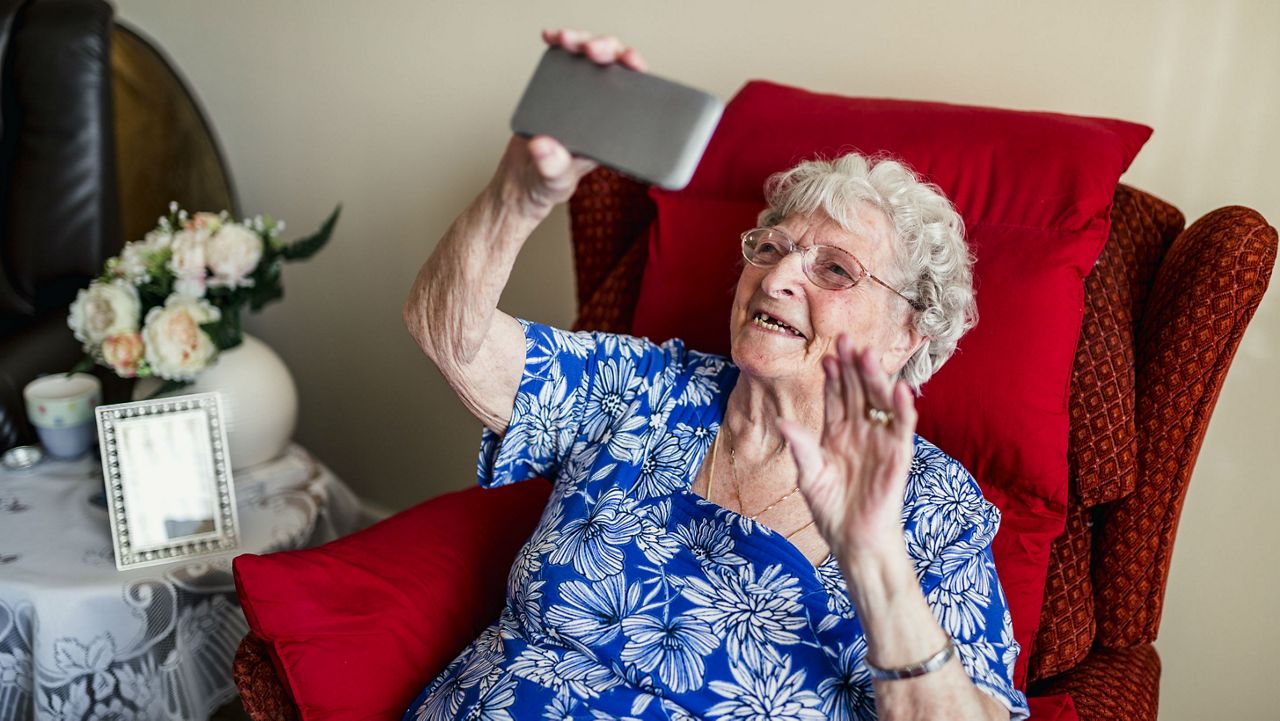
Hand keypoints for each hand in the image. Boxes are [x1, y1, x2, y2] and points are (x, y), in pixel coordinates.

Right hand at [489, 29, 648, 218]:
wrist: (521, 181)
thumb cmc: (549, 183)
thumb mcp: (554, 181)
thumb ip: (552, 167)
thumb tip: (544, 145)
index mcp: (613, 128)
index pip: (635, 92)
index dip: (635, 71)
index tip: (628, 60)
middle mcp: (601, 108)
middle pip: (614, 66)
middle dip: (606, 49)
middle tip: (591, 49)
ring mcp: (579, 97)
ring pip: (591, 58)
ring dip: (582, 41)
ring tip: (566, 39)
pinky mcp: (557, 90)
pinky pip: (564, 61)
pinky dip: (559, 45)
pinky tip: (553, 39)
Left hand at [778, 335, 917, 565]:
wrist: (853, 539)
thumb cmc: (831, 509)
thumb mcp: (809, 476)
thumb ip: (801, 448)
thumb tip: (782, 422)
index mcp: (837, 434)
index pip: (836, 398)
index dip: (832, 377)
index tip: (826, 357)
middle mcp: (860, 431)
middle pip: (857, 391)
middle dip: (852, 366)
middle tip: (845, 339)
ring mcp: (880, 441)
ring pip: (879, 402)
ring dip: (875, 378)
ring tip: (867, 354)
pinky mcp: (897, 456)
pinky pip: (902, 427)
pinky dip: (902, 408)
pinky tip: (898, 388)